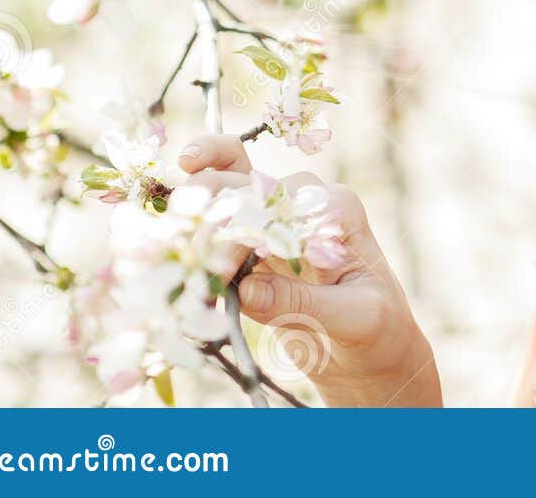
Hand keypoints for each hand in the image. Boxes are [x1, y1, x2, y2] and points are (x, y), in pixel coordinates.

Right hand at [179, 134, 441, 407]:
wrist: (370, 351)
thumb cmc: (374, 330)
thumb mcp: (353, 318)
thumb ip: (303, 301)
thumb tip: (245, 289)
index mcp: (337, 211)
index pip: (279, 206)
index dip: (242, 232)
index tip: (219, 273)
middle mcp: (305, 203)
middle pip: (245, 184)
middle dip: (209, 208)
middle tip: (181, 246)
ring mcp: (276, 220)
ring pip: (223, 189)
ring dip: (190, 205)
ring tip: (163, 232)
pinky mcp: (252, 245)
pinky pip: (214, 224)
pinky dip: (187, 226)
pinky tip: (161, 237)